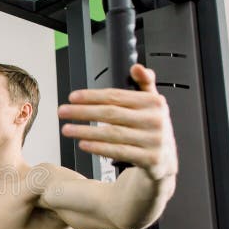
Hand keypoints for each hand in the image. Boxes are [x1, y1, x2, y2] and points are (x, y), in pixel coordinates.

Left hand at [57, 64, 177, 180]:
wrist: (166, 161)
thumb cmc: (152, 129)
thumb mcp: (153, 104)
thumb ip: (145, 84)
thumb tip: (137, 67)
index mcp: (154, 103)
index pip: (116, 96)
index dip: (92, 96)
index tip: (72, 97)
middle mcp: (155, 120)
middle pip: (111, 113)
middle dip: (83, 112)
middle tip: (62, 111)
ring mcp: (153, 141)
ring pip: (112, 133)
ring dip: (85, 131)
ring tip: (67, 129)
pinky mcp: (150, 159)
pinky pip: (119, 152)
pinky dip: (99, 148)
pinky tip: (83, 144)